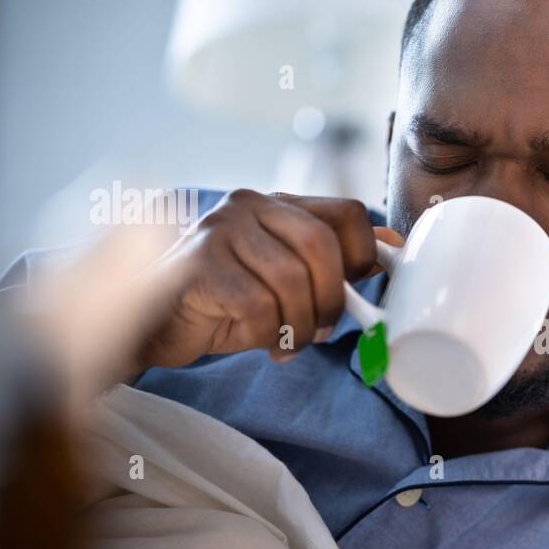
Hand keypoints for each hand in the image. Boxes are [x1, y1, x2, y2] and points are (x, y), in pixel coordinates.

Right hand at [123, 190, 401, 379]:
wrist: (156, 327)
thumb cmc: (226, 306)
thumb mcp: (288, 284)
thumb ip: (333, 263)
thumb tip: (392, 246)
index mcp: (278, 205)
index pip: (347, 212)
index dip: (365, 256)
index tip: (358, 293)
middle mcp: (249, 205)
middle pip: (321, 244)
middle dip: (332, 299)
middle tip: (324, 330)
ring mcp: (220, 229)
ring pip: (291, 279)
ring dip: (300, 325)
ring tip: (290, 342)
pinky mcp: (198, 263)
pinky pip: (258, 304)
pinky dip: (270, 335)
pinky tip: (265, 344)